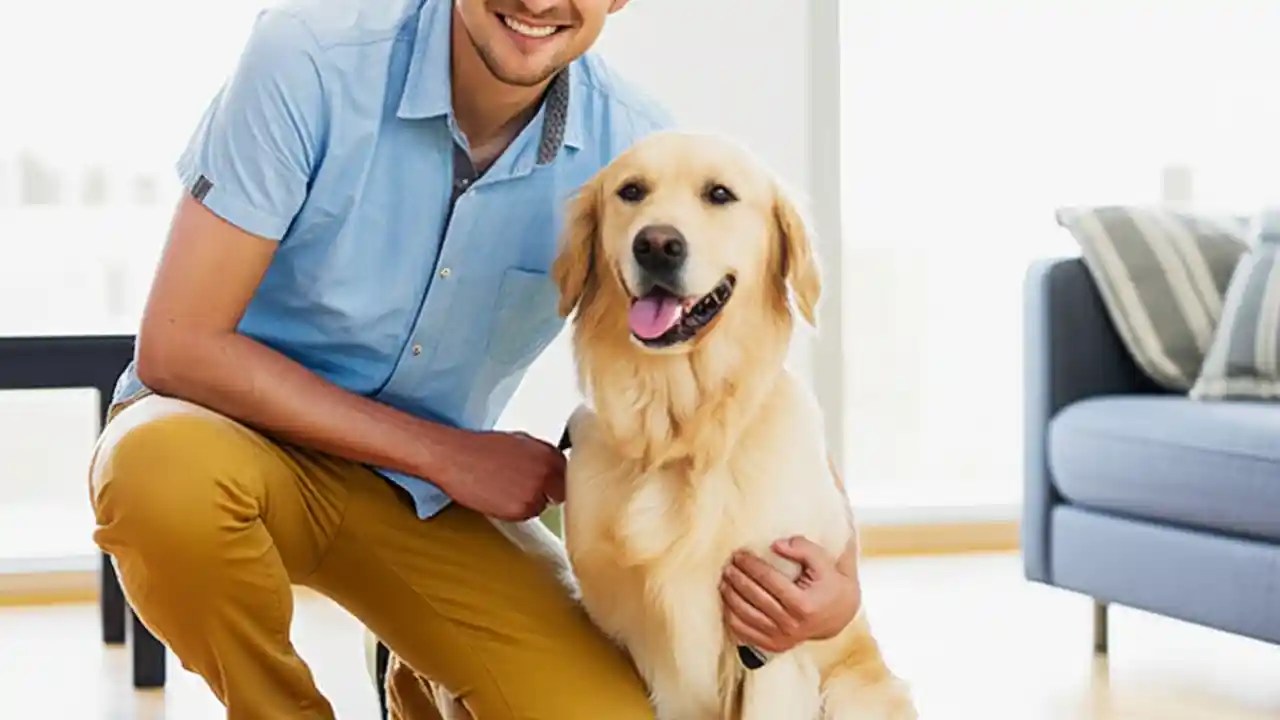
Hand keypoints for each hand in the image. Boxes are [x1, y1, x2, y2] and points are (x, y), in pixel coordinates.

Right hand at [440, 430, 565, 520]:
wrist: (456, 457)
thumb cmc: (482, 448)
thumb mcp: (521, 441)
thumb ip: (542, 455)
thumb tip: (554, 465)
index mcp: (549, 454)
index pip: (569, 474)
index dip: (555, 478)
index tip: (547, 481)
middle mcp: (547, 473)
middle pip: (560, 493)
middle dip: (546, 491)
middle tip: (522, 485)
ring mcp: (536, 492)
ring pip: (541, 506)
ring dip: (529, 502)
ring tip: (506, 487)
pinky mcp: (521, 509)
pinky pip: (525, 515)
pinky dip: (514, 510)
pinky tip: (499, 496)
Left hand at [720, 536, 861, 653]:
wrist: (839, 616)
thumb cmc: (831, 584)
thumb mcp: (825, 562)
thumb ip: (804, 549)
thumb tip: (775, 545)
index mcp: (804, 605)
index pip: (769, 581)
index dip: (751, 566)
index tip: (739, 554)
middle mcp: (792, 625)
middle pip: (754, 598)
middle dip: (737, 579)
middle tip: (728, 565)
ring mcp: (782, 638)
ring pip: (745, 616)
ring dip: (730, 597)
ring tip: (724, 580)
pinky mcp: (774, 646)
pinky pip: (744, 633)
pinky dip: (731, 617)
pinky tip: (727, 602)